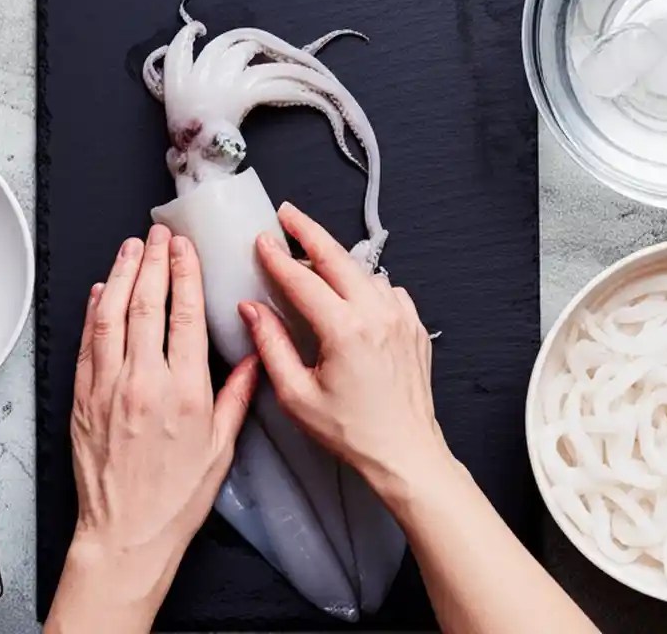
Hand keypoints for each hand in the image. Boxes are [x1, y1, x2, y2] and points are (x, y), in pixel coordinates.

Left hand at [47, 225, 258, 633]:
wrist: (126, 534)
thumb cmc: (175, 498)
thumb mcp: (222, 447)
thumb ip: (237, 396)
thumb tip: (251, 357)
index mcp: (183, 391)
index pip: (183, 315)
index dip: (184, 274)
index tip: (185, 250)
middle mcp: (142, 382)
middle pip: (146, 304)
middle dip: (153, 262)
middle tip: (158, 235)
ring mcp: (107, 388)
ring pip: (111, 316)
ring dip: (122, 275)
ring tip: (131, 248)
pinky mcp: (82, 399)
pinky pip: (87, 343)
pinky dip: (94, 312)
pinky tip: (103, 292)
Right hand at [238, 203, 454, 504]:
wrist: (405, 453)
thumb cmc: (352, 432)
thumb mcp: (297, 395)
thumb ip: (271, 346)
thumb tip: (252, 310)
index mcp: (345, 330)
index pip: (302, 279)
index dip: (277, 257)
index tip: (261, 241)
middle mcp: (377, 315)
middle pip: (337, 257)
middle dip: (309, 231)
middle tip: (288, 214)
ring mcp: (401, 318)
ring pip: (365, 271)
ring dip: (338, 259)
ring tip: (313, 254)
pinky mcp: (414, 327)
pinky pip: (388, 290)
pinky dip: (367, 284)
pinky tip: (352, 293)